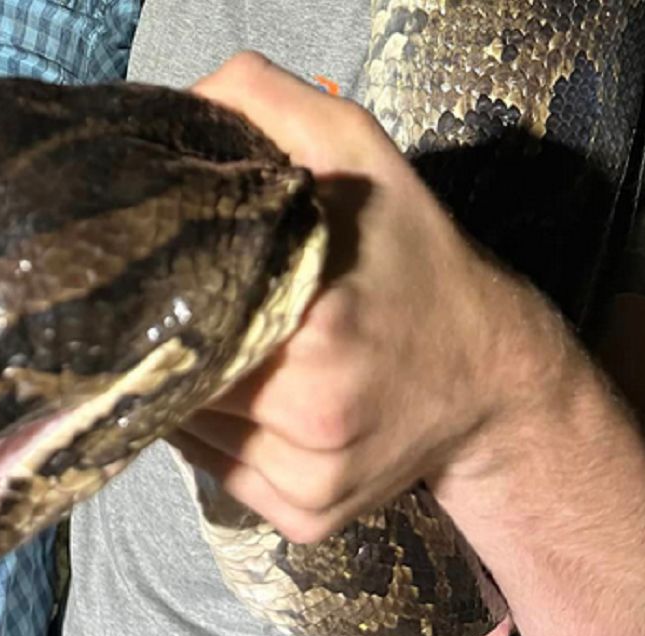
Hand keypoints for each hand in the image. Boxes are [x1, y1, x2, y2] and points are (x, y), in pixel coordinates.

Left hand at [170, 53, 555, 543]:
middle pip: (177, 380)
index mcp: (319, 326)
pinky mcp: (307, 521)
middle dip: (166, 343)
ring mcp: (311, 481)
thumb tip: (183, 106)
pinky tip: (236, 399)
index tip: (152, 273)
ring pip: (186, 432)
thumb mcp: (360, 158)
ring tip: (215, 352)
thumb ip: (272, 109)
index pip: (183, 316)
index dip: (159, 293)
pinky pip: (213, 473)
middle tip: (174, 310)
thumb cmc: (414, 261)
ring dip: (182, 391)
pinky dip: (206, 435)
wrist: (492, 377)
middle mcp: (314, 416)